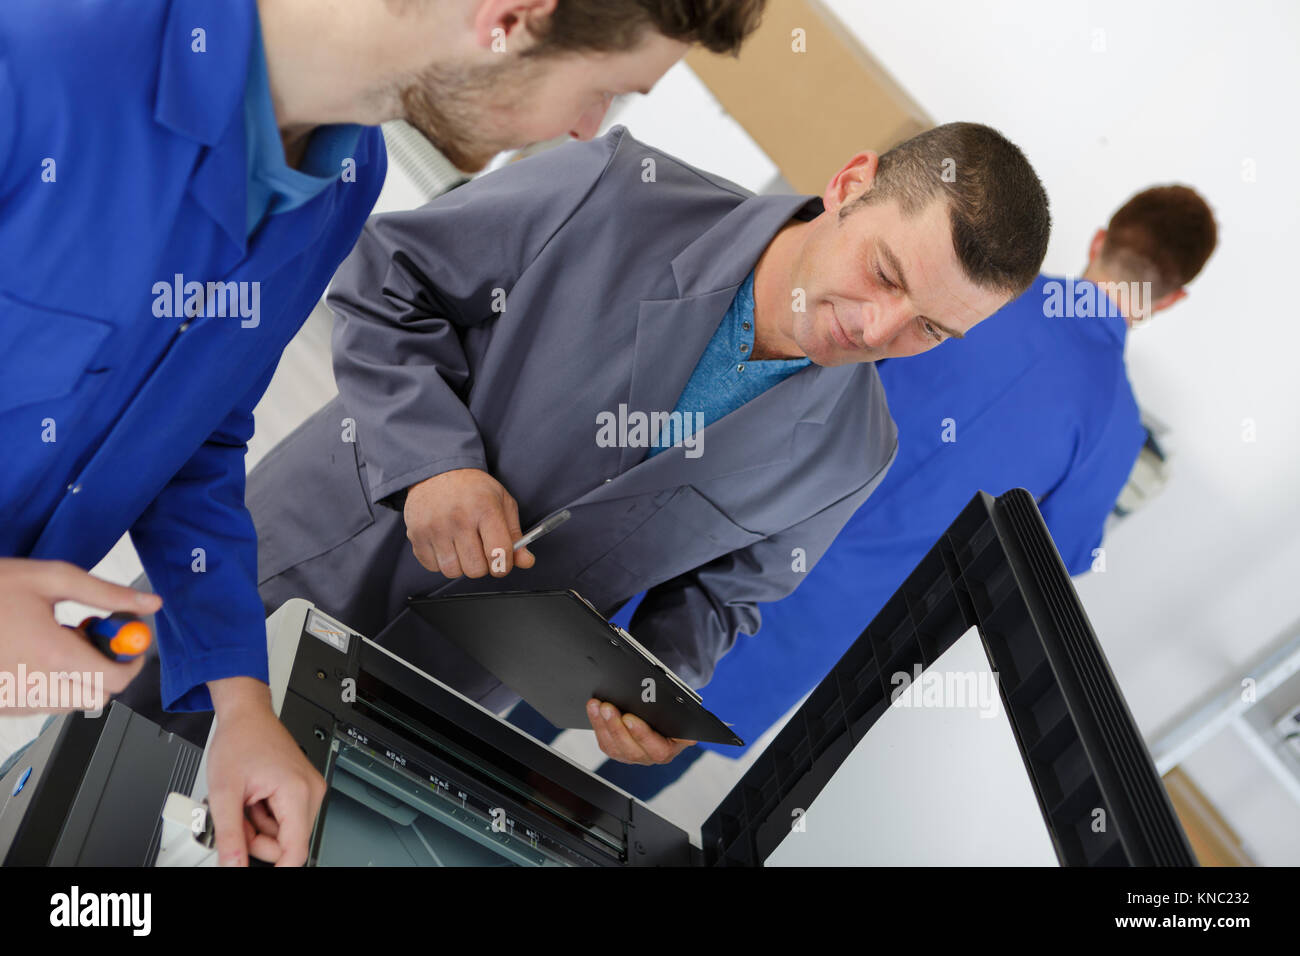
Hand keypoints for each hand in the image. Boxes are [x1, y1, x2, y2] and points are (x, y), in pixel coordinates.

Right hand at [0, 558, 157, 714]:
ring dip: (79, 675)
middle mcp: (34, 686)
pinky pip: (42, 702)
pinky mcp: (2, 704)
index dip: (131, 659)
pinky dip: (51, 681)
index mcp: (52, 655)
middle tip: (92, 634)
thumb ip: (107, 593)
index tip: (128, 638)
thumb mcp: (51, 578)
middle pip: (98, 695)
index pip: (116, 679)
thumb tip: (149, 603)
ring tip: (58, 638)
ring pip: (71, 701)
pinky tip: (35, 651)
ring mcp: (15, 700)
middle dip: (106, 667)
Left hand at [205, 677, 325, 866]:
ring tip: (244, 801)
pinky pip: (284, 820)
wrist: (246, 714)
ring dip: (258, 828)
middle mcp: (311, 792)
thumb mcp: (224, 792)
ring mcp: (309, 790)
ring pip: (283, 833)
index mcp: (297, 792)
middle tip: (237, 816)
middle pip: (286, 843)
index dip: (277, 869)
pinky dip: (263, 817)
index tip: (254, 870)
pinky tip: (253, 798)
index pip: (295, 851)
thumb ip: (229, 836)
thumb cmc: (239, 740)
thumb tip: (234, 866)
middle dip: (256, 839)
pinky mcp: (303, 790)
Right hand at [403, 468, 536, 578]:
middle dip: (482, 565)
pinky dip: (440, 562)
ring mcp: (434, 528)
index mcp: (484, 509)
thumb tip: (526, 561)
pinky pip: (432, 567)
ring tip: (461, 545)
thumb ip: (515, 535)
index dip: (504, 565)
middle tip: (480, 549)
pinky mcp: (416, 535)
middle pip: (475, 570)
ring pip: (453, 572)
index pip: (499, 554)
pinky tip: (445, 544)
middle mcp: (458, 519)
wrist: (437, 471)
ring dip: (461, 565)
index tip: (502, 560)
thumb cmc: (473, 488)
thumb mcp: (502, 503)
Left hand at [586, 698, 695, 765]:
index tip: (628, 718)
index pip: (658, 748)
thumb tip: (678, 710)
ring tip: (597, 706)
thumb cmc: (676, 713)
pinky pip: (606, 744)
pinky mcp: (620, 751)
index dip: (642, 734)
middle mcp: (653, 756)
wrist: (669, 717)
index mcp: (672, 748)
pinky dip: (598, 725)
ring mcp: (636, 755)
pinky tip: (594, 710)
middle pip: (631, 749)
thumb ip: (684, 714)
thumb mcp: (685, 713)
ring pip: (615, 747)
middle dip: (616, 727)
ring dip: (603, 725)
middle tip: (607, 708)